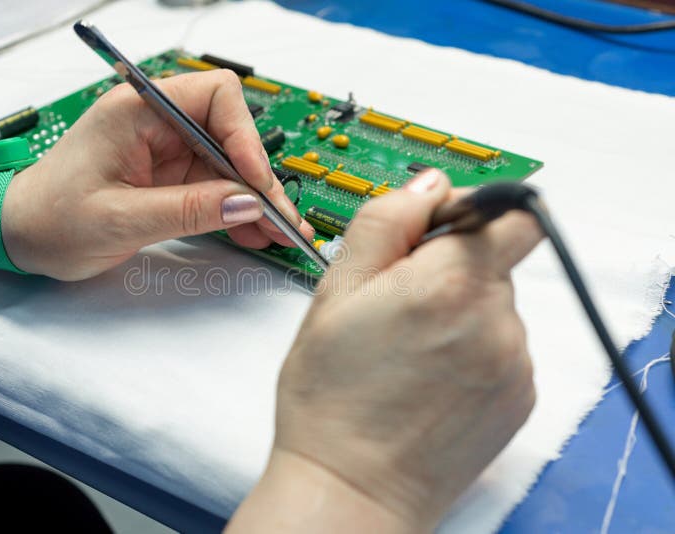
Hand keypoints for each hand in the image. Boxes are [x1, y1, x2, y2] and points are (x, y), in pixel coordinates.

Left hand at [2, 70, 312, 280]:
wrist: (22, 235)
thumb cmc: (51, 217)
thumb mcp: (121, 218)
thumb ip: (187, 211)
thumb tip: (247, 203)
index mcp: (138, 112)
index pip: (214, 98)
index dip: (243, 135)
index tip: (253, 181)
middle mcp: (158, 125)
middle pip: (231, 137)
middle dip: (259, 179)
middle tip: (282, 220)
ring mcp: (167, 153)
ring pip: (230, 167)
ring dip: (255, 200)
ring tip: (280, 234)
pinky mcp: (171, 179)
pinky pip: (216, 190)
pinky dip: (237, 212)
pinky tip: (256, 234)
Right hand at [228, 169, 542, 531]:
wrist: (353, 489)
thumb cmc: (332, 400)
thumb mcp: (335, 293)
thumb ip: (385, 223)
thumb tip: (427, 186)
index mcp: (447, 283)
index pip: (510, 212)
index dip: (471, 213)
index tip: (433, 236)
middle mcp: (494, 321)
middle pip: (495, 260)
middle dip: (449, 269)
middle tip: (397, 307)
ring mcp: (514, 363)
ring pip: (496, 306)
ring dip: (459, 312)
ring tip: (408, 352)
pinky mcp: (520, 398)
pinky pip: (503, 348)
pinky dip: (472, 351)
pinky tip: (429, 378)